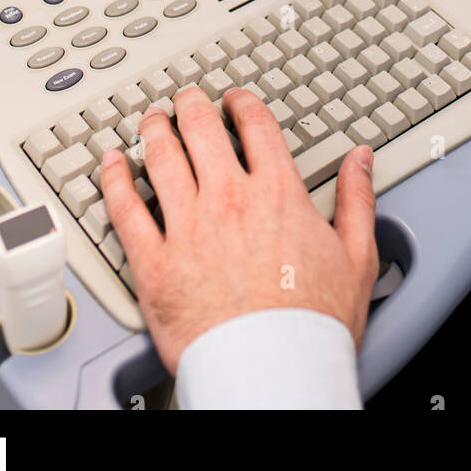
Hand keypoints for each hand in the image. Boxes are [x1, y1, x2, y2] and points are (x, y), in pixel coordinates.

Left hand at [100, 86, 378, 373]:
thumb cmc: (313, 324)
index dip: (241, 102)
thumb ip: (357, 199)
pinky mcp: (154, 263)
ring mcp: (187, 228)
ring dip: (152, 131)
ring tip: (150, 120)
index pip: (254, 125)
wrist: (274, 371)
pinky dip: (113, 180)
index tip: (234, 100)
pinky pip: (125, 209)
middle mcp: (228, 199)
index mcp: (276, 192)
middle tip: (185, 100)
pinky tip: (110, 165)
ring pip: (160, 158)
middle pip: (199, 128)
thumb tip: (360, 160)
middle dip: (190, 106)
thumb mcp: (357, 256)